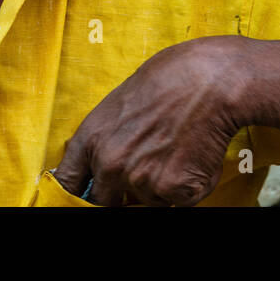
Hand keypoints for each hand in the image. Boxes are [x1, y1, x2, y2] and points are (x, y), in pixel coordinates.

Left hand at [52, 36, 249, 205]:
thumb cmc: (169, 78)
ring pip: (147, 200)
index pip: (68, 182)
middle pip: (105, 201)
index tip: (86, 195)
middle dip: (121, 193)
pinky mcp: (175, 191)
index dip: (77, 191)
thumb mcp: (119, 101)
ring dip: (160, 184)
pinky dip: (187, 186)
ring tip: (176, 148)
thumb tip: (104, 159)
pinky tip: (192, 155)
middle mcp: (111, 164)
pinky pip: (177, 201)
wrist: (211, 81)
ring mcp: (143, 181)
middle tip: (143, 169)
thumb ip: (108, 136)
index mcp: (92, 138)